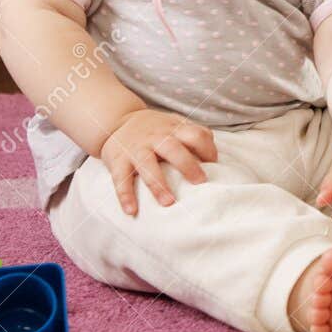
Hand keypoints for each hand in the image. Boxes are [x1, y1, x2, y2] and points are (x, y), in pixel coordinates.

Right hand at [99, 109, 217, 215]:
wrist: (117, 120)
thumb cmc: (156, 129)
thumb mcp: (175, 125)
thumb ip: (195, 134)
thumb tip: (215, 157)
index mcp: (173, 129)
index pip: (195, 135)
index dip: (207, 149)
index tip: (214, 165)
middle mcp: (155, 137)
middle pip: (173, 149)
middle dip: (187, 165)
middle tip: (200, 182)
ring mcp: (136, 149)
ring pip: (146, 165)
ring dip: (158, 184)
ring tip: (168, 203)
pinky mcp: (118, 161)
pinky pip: (120, 178)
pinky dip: (125, 195)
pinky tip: (132, 211)